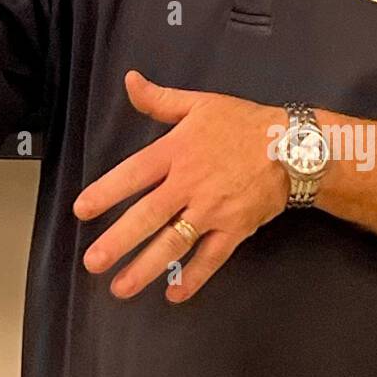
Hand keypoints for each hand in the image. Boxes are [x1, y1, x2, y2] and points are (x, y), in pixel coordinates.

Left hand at [72, 70, 289, 302]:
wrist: (294, 146)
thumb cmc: (242, 123)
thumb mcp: (199, 104)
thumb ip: (159, 100)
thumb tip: (129, 81)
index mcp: (177, 152)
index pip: (133, 174)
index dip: (106, 192)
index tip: (81, 211)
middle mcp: (190, 184)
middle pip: (149, 216)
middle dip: (118, 241)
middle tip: (92, 262)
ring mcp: (213, 210)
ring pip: (175, 243)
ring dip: (147, 268)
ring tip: (120, 288)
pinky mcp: (236, 229)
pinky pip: (211, 258)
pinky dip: (193, 278)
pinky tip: (173, 295)